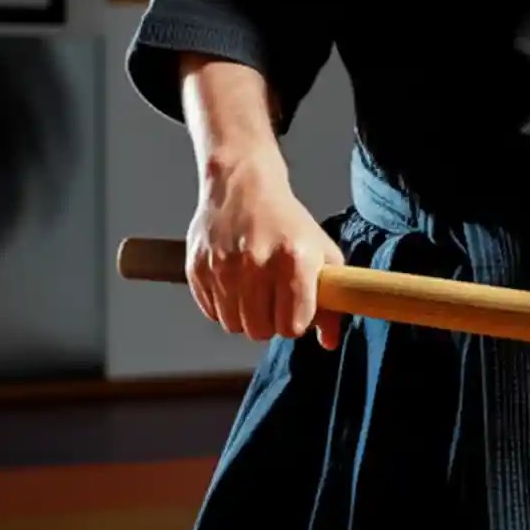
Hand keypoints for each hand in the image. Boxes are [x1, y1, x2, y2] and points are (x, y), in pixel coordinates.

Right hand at [186, 151, 345, 349]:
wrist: (243, 186)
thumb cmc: (287, 223)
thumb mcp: (322, 254)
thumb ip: (332, 301)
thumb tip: (329, 343)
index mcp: (294, 261)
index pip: (292, 326)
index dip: (296, 323)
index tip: (296, 310)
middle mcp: (256, 263)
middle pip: (260, 331)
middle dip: (270, 322)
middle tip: (274, 300)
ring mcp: (223, 266)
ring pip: (234, 326)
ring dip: (246, 316)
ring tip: (254, 291)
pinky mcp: (197, 267)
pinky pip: (211, 312)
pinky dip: (224, 306)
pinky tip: (235, 283)